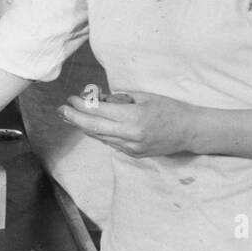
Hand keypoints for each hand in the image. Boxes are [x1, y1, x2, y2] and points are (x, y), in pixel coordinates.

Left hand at [57, 90, 195, 157]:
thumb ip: (119, 99)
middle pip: (92, 127)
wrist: (190, 131)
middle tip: (61, 110)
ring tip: (71, 116)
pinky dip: (99, 133)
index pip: (98, 111)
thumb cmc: (170, 109)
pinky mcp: (133, 154)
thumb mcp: (144, 97)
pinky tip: (92, 125)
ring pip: (99, 136)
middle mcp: (130, 134)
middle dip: (73, 117)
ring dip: (84, 126)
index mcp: (133, 117)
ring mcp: (131, 147)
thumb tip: (97, 99)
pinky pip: (110, 142)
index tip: (71, 98)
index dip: (81, 104)